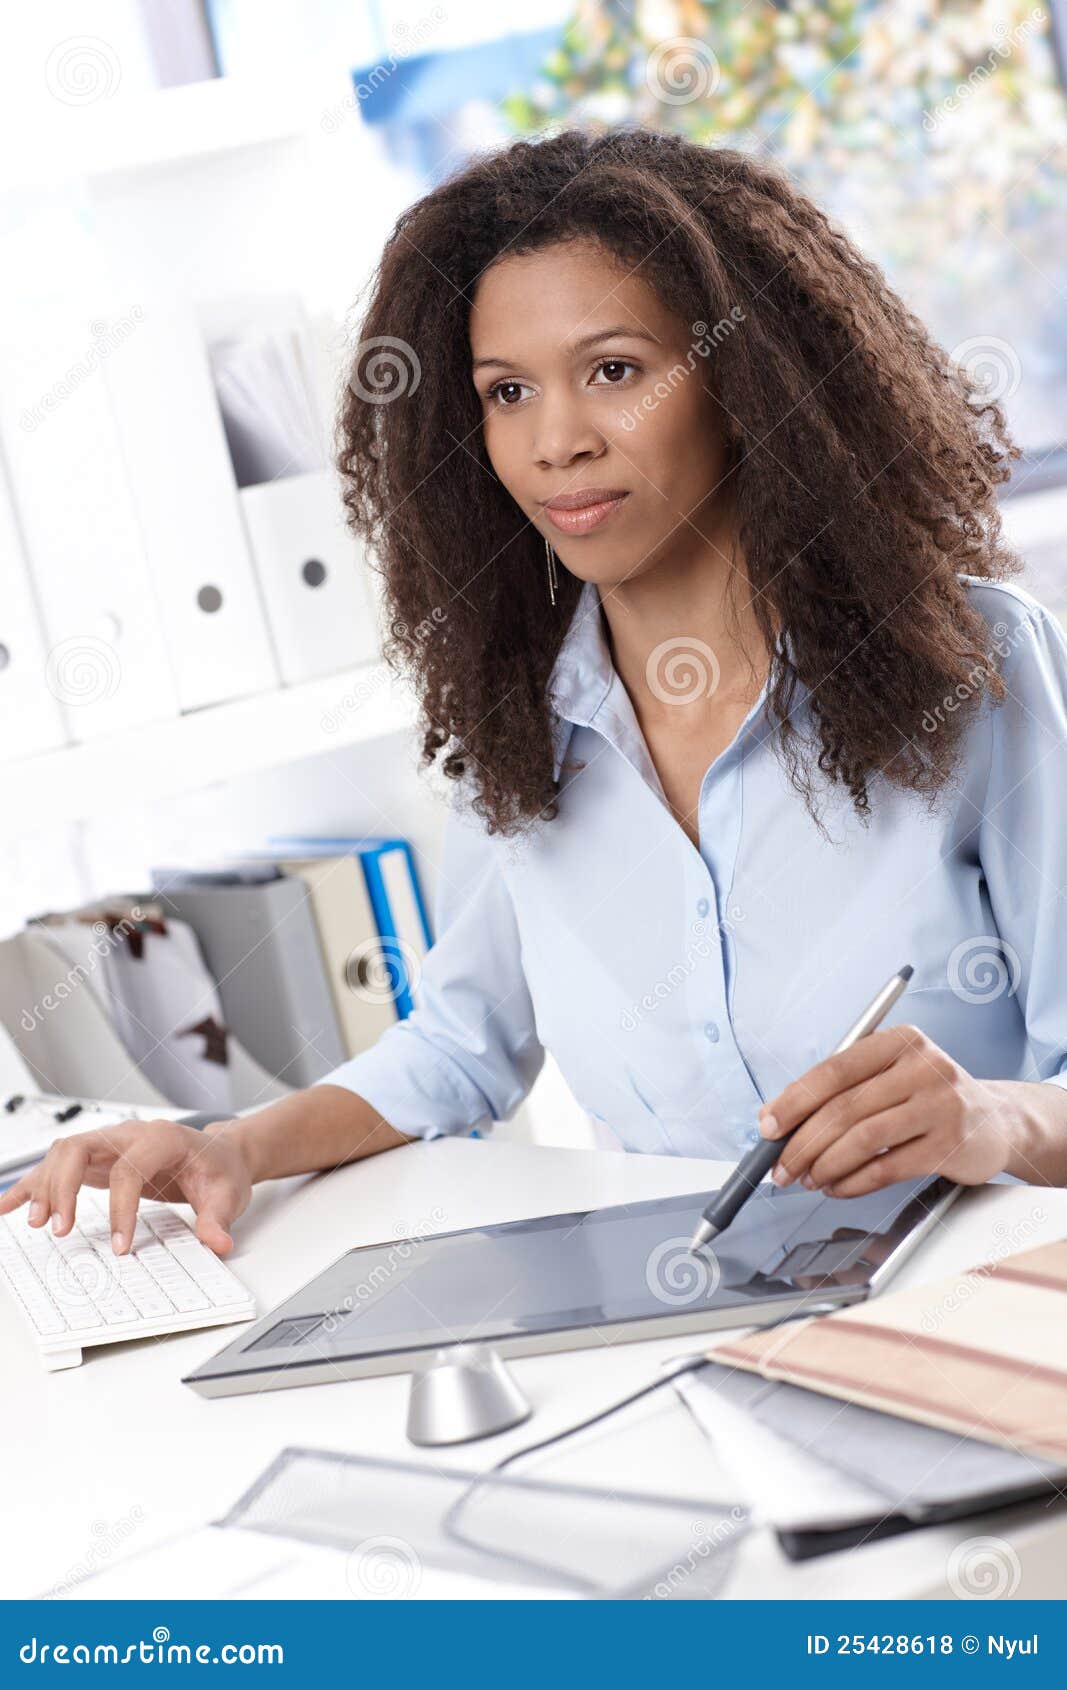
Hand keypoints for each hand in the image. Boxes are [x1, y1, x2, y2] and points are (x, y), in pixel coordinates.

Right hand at [0, 1118, 251, 1255]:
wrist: (220, 1155)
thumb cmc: (220, 1169)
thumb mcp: (229, 1194)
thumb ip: (218, 1218)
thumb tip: (216, 1241)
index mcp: (163, 1138)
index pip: (130, 1169)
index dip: (121, 1210)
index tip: (120, 1246)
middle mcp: (131, 1135)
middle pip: (81, 1149)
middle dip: (64, 1188)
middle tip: (60, 1230)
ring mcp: (111, 1144)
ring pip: (63, 1154)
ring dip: (46, 1187)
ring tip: (40, 1225)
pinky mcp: (99, 1159)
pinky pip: (57, 1165)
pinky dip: (32, 1184)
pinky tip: (9, 1203)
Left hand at [758, 1024, 1017, 1196]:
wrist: (997, 1121)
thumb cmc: (927, 1096)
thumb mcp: (892, 1074)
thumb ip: (842, 1089)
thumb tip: (778, 1118)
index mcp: (900, 1040)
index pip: (834, 1069)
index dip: (793, 1101)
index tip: (767, 1126)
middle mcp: (923, 1067)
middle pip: (845, 1108)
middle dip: (802, 1143)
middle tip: (781, 1167)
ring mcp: (940, 1105)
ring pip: (864, 1139)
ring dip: (825, 1165)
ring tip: (808, 1179)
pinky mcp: (950, 1145)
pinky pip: (887, 1167)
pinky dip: (853, 1182)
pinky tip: (837, 1187)